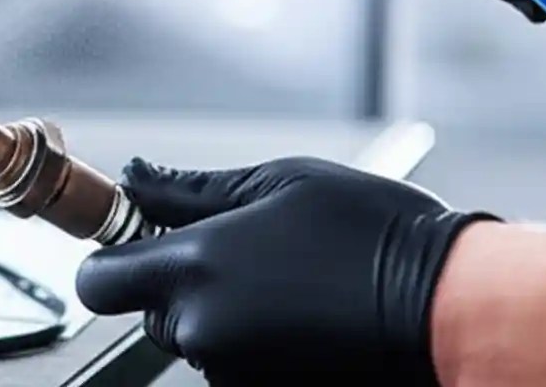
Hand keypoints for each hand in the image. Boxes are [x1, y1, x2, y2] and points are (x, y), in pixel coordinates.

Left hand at [74, 157, 497, 384]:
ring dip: (223, 317)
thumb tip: (135, 178)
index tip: (136, 242)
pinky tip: (302, 317)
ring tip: (287, 284)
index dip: (112, 260)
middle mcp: (201, 328)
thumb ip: (189, 189)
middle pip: (151, 311)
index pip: (99, 280)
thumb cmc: (372, 233)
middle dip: (180, 287)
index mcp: (193, 267)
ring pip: (197, 340)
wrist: (446, 306)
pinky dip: (256, 346)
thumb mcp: (278, 183)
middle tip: (242, 257)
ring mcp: (232, 371)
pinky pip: (235, 366)